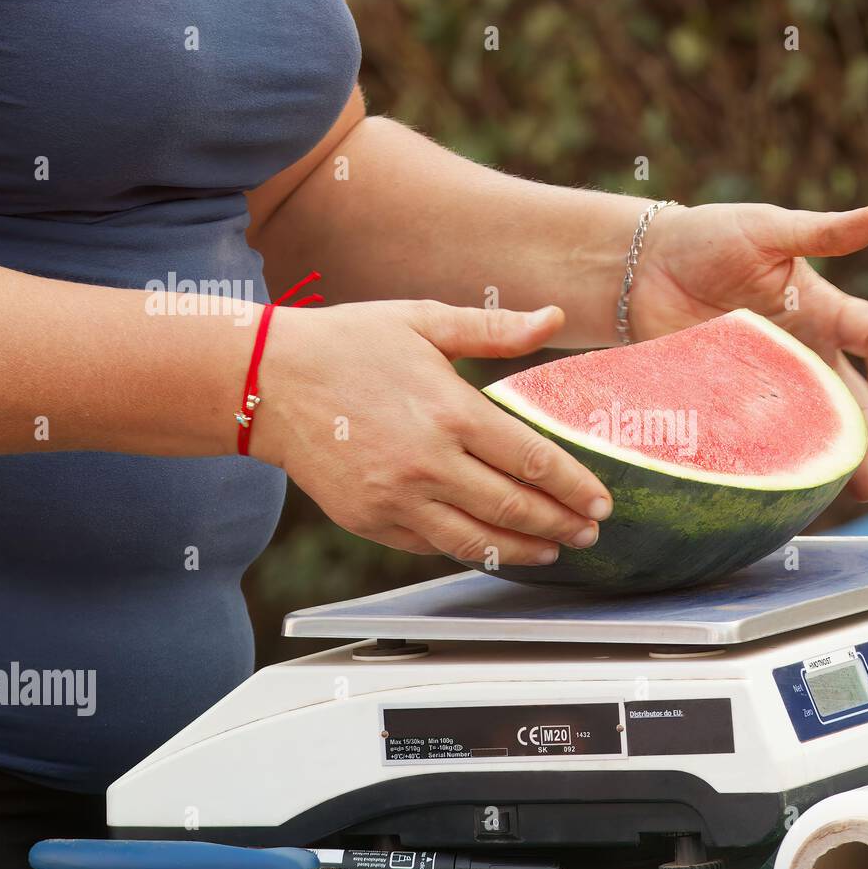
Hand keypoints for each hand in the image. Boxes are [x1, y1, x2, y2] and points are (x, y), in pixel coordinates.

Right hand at [251, 302, 612, 563]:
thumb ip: (494, 329)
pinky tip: (493, 546)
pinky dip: (470, 550)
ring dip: (524, 550)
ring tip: (554, 551)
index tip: (601, 502)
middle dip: (562, 524)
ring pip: (478, 540)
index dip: (575, 487)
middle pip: (515, 508)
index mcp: (451, 411)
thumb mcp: (424, 320)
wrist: (266, 381)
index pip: (534, 461)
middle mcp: (428, 463)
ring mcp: (396, 498)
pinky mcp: (371, 520)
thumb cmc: (349, 343)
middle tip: (590, 533)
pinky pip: (433, 546)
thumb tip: (552, 317)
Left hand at [629, 202, 867, 500]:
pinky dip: (767, 467)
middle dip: (867, 445)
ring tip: (825, 502)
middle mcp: (805, 356)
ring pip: (809, 435)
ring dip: (822, 468)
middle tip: (866, 484)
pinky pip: (754, 441)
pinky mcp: (729, 406)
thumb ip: (820, 232)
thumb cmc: (710, 238)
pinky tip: (769, 493)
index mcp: (823, 312)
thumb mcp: (766, 229)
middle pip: (853, 407)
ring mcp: (768, 386)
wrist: (642, 267)